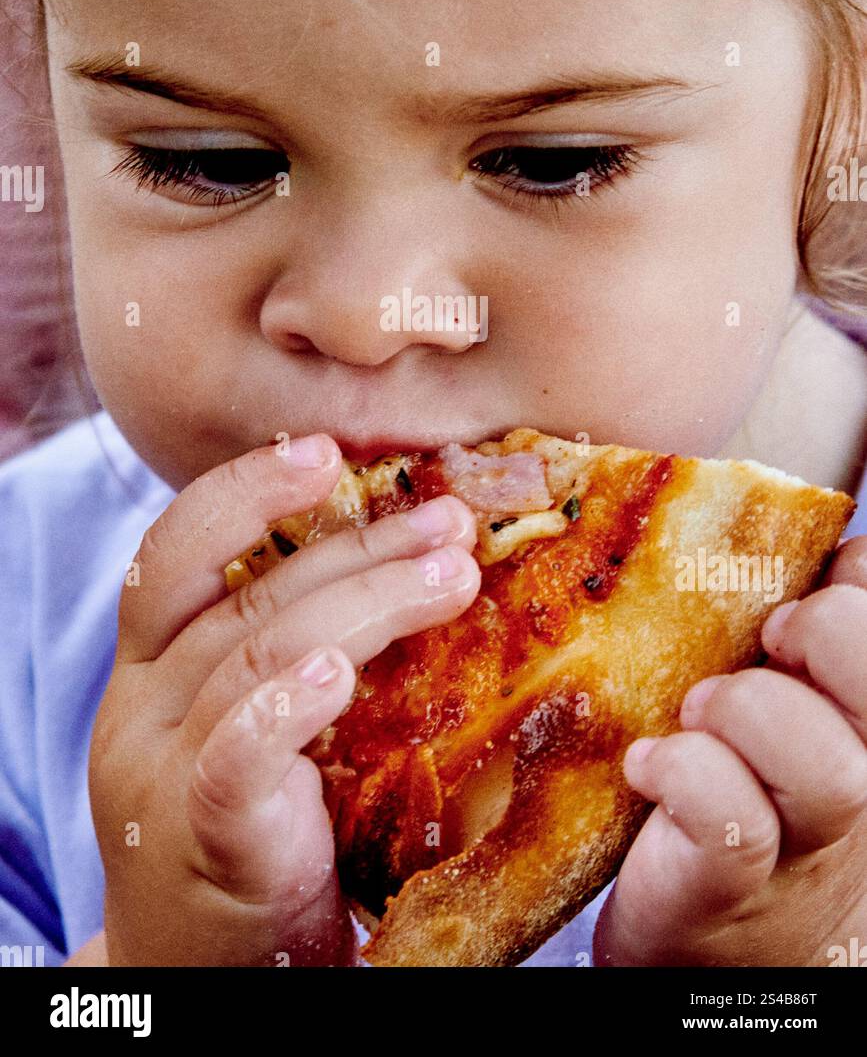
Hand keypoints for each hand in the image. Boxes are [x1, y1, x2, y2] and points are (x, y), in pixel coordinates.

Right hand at [89, 434, 479, 965]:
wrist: (193, 977)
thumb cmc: (241, 837)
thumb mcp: (240, 731)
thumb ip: (278, 656)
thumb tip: (390, 565)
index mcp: (147, 670)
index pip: (173, 553)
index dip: (243, 492)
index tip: (326, 454)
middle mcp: (141, 707)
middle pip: (245, 596)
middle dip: (354, 545)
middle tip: (447, 521)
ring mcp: (161, 770)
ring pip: (261, 654)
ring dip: (368, 604)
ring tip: (454, 574)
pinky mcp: (201, 834)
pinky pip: (239, 754)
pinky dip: (288, 703)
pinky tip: (339, 672)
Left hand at [594, 536, 866, 965]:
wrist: (717, 952)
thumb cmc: (744, 795)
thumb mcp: (778, 704)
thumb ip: (794, 633)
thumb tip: (810, 542)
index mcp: (862, 713)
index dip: (852, 580)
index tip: (800, 586)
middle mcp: (858, 775)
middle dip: (822, 632)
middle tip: (765, 638)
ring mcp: (803, 843)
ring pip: (823, 764)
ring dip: (745, 712)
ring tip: (694, 711)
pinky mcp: (728, 887)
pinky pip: (730, 823)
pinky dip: (686, 774)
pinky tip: (649, 764)